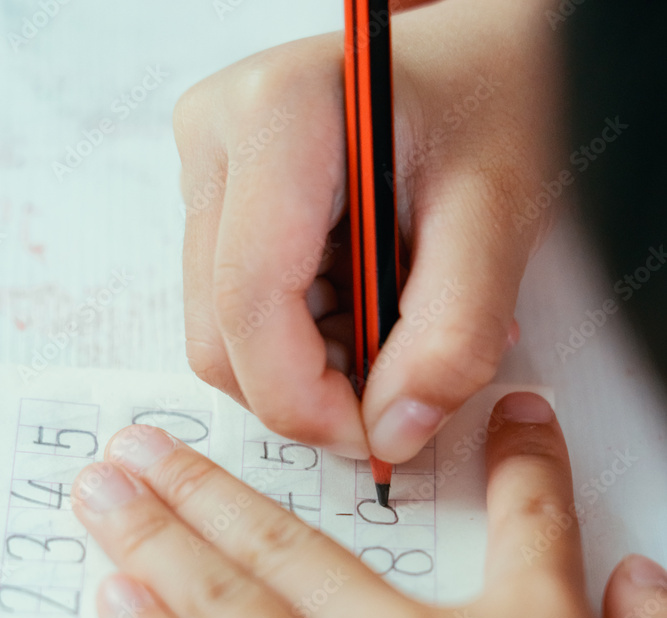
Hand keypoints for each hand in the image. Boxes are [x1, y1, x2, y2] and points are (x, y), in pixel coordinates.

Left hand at [71, 393, 666, 617]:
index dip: (520, 455)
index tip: (507, 416)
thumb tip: (640, 577)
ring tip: (107, 487)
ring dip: (156, 530)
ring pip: (225, 595)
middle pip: (297, 540)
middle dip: (216, 479)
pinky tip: (116, 593)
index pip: (528, 515)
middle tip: (154, 439)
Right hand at [174, 0, 560, 462]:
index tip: (375, 435)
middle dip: (310, 392)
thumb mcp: (497, 218)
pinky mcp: (218, 203)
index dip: (307, 400)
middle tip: (397, 388)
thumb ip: (451, 338)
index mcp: (278, 117)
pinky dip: (306, 343)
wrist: (481, 56)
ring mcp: (208, 170)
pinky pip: (239, 317)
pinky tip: (365, 308)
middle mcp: (218, 137)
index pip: (251, 306)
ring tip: (394, 328)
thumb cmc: (493, 103)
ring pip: (225, 338)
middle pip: (223, 337)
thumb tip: (391, 432)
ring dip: (313, 368)